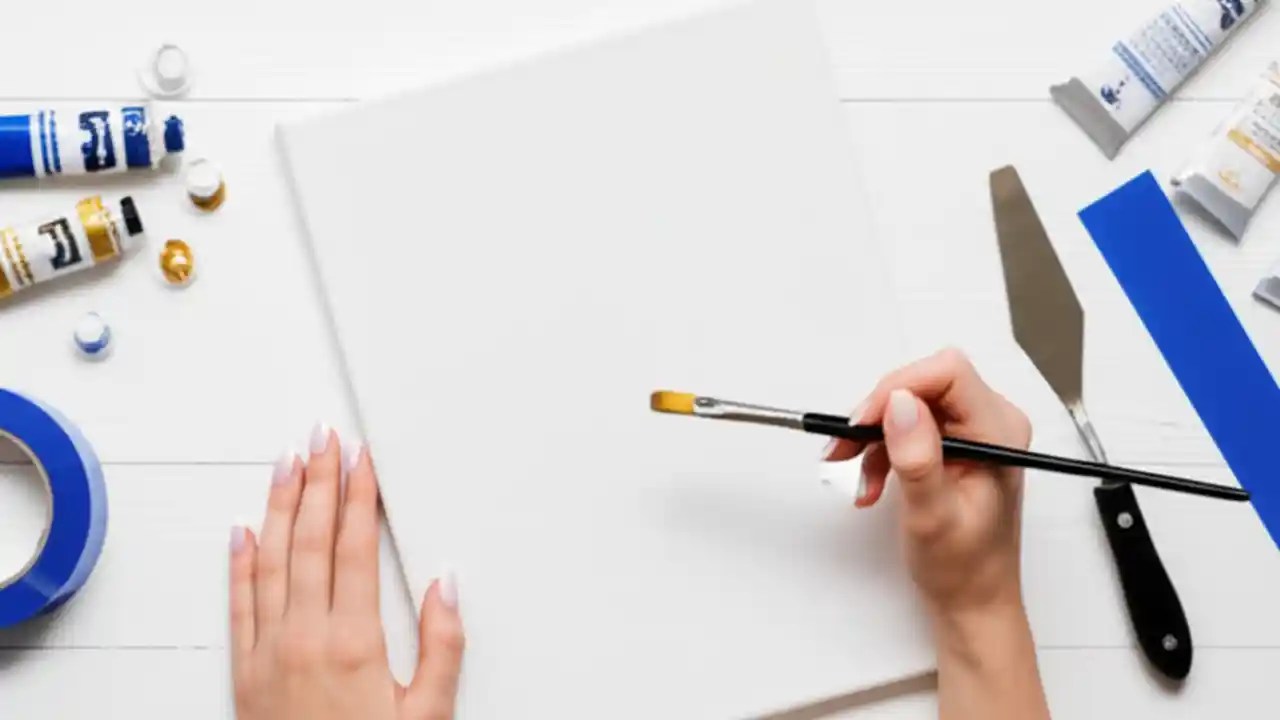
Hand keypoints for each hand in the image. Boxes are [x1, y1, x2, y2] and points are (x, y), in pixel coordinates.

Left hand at [229, 426, 464, 719]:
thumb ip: (442, 647)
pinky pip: (238, 601)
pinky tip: (243, 528)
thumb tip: (446, 585)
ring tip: (287, 462)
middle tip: (322, 437)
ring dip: (280, 504)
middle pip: (312, 539)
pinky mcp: (244, 671)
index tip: (361, 458)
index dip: (359, 495)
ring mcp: (268, 650)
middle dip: (320, 481)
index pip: (356, 546)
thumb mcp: (428, 715)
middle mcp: (304, 636)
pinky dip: (239, 561)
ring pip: (271, 558)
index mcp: (354, 641)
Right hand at [825, 348, 1030, 614]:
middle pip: (922, 383)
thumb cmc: (965, 568)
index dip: (898, 388)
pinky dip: (879, 451)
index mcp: (1000, 433)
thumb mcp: (933, 517)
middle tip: (845, 448)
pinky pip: (905, 425)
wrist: (972, 599)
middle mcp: (991, 423)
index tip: (863, 422)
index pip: (947, 373)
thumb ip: (917, 459)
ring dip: (872, 438)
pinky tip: (870, 484)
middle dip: (876, 415)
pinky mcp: (953, 442)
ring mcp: (973, 431)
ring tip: (857, 480)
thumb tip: (900, 405)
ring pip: (907, 403)